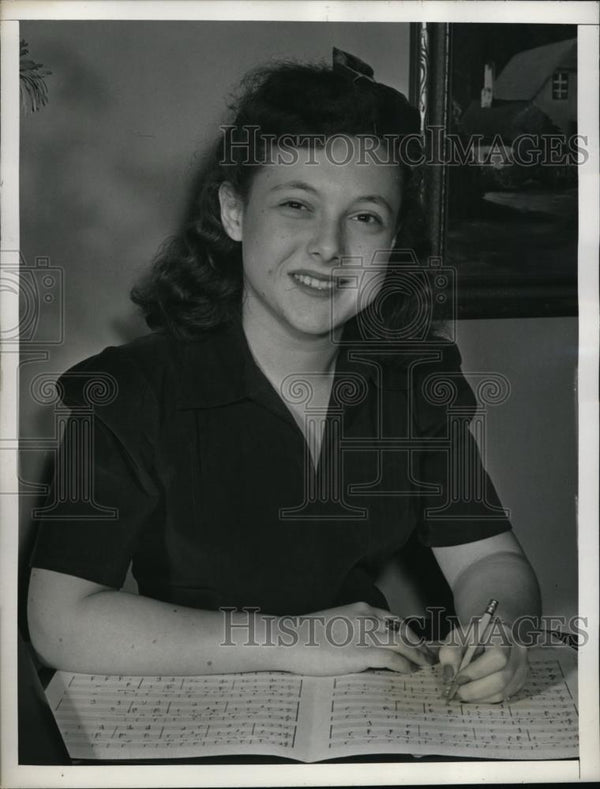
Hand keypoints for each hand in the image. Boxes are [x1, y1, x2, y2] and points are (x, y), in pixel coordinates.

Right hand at [274, 601, 434, 676]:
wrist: (291, 638)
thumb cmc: (305, 636)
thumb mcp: (334, 625)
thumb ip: (352, 631)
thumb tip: (362, 647)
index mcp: (361, 609)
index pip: (393, 620)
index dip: (407, 633)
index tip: (415, 643)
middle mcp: (368, 618)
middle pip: (404, 631)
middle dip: (419, 645)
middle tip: (429, 656)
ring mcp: (367, 634)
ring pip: (404, 644)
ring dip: (417, 657)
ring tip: (425, 668)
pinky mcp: (364, 652)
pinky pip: (394, 659)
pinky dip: (405, 666)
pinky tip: (409, 673)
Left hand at [439, 622, 528, 702]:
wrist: (490, 633)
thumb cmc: (473, 635)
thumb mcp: (458, 636)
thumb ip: (450, 652)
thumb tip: (449, 675)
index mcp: (503, 635)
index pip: (496, 657)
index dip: (477, 671)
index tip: (458, 679)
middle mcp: (518, 652)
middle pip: (501, 679)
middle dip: (476, 689)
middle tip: (458, 692)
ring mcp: (522, 667)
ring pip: (503, 691)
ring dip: (480, 697)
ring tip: (464, 693)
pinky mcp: (520, 680)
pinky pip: (504, 696)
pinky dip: (487, 698)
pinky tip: (474, 694)